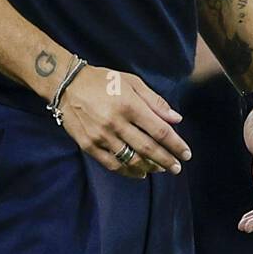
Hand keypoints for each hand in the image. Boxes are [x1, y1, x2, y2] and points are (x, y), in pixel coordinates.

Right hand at [59, 65, 191, 179]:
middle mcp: (116, 122)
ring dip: (149, 167)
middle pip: (148, 148)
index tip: (186, 153)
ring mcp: (101, 136)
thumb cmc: (103, 81)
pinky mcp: (88, 145)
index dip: (176, 144)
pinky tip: (139, 173)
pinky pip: (112, 164)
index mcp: (129, 105)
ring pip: (131, 159)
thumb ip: (155, 101)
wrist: (66, 85)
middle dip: (166, 160)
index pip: (160, 130)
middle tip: (177, 168)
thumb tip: (176, 119)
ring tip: (160, 170)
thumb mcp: (131, 82)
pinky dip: (128, 171)